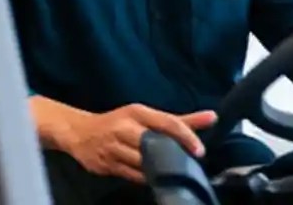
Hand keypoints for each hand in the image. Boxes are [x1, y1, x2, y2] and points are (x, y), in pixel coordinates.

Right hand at [62, 104, 216, 182]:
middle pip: (154, 144)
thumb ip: (179, 121)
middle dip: (171, 156)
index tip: (199, 150)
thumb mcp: (145, 117)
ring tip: (172, 173)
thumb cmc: (118, 123)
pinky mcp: (106, 164)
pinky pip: (132, 176)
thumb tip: (213, 117)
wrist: (79, 132)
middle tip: (186, 164)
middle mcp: (123, 128)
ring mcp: (113, 147)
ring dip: (159, 170)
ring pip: (142, 163)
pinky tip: (155, 179)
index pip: (166, 122)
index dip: (185, 136)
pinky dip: (145, 178)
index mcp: (136, 113)